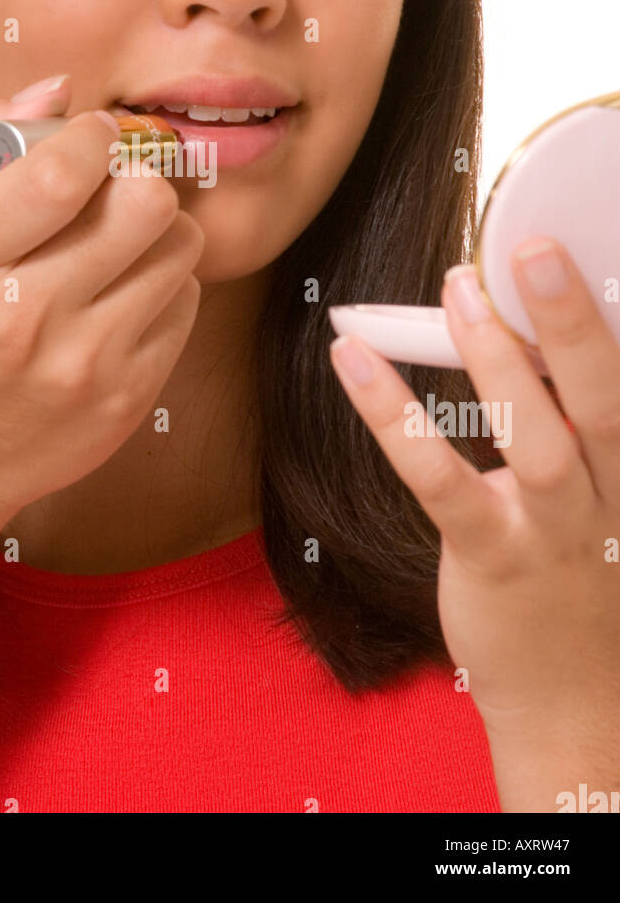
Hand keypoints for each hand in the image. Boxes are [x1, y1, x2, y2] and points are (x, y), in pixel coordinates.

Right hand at [0, 75, 203, 534]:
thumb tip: (61, 88)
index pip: (62, 170)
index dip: (95, 134)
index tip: (93, 135)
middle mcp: (22, 317)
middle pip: (144, 204)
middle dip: (137, 179)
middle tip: (115, 189)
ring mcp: (81, 366)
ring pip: (181, 248)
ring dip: (160, 231)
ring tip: (121, 242)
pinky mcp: (126, 400)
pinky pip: (188, 303)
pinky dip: (166, 284)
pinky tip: (123, 293)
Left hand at [328, 237, 619, 748]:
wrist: (576, 705)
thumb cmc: (580, 576)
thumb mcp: (599, 494)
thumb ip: (573, 421)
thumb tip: (521, 328)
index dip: (604, 313)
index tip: (578, 243)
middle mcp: (612, 497)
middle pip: (605, 400)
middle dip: (574, 319)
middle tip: (536, 246)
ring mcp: (554, 533)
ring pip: (536, 440)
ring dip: (497, 361)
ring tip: (457, 288)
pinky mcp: (491, 558)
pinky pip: (440, 482)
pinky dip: (395, 417)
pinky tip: (353, 362)